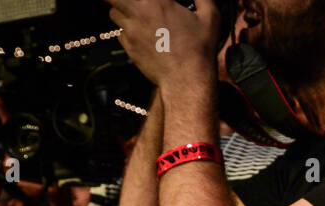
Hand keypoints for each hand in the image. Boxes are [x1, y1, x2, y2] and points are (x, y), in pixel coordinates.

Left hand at [104, 0, 222, 90]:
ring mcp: (131, 30)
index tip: (150, 1)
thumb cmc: (199, 51)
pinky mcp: (129, 46)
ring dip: (121, 11)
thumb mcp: (211, 19)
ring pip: (113, 12)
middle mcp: (140, 12)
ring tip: (134, 16)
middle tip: (129, 3)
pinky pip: (120, 33)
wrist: (186, 80)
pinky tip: (140, 36)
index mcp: (158, 1)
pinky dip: (127, 32)